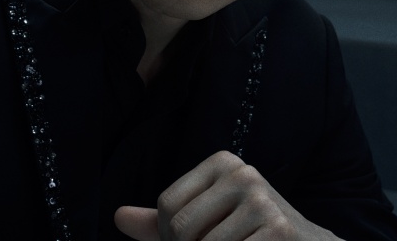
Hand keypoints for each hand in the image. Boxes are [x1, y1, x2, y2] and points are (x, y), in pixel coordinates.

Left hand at [114, 151, 342, 239]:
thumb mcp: (208, 221)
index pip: (167, 206)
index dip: (174, 237)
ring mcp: (264, 200)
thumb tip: (118, 217)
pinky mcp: (279, 231)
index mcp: (223, 163)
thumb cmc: (251, 237)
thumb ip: (164, 222)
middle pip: (182, 228)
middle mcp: (244, 173)